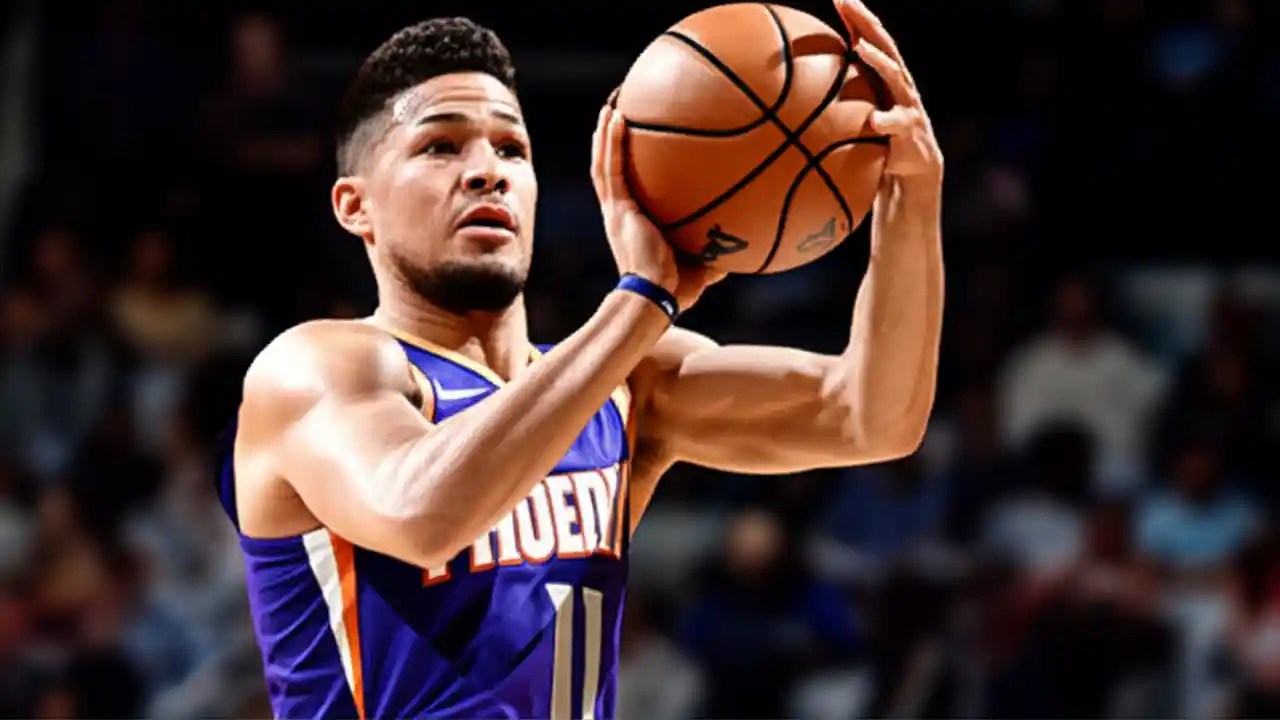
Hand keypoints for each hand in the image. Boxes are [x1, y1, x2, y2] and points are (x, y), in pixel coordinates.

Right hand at [590, 105, 723, 310]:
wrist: (656, 296)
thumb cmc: (678, 289)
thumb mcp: (704, 264)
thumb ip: (720, 250)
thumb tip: (748, 243)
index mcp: (634, 224)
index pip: (628, 189)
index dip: (627, 168)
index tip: (636, 148)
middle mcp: (620, 213)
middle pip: (610, 170)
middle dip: (611, 144)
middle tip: (618, 115)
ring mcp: (615, 209)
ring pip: (602, 164)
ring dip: (604, 135)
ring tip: (611, 106)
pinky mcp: (617, 207)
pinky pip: (610, 167)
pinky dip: (610, 141)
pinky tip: (617, 116)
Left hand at [836, 0, 942, 184]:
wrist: (915, 169)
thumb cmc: (882, 137)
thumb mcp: (859, 112)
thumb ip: (838, 97)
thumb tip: (795, 88)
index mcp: (885, 76)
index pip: (870, 39)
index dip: (856, 17)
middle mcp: (900, 84)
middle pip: (885, 46)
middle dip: (867, 23)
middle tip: (849, 2)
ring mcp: (908, 105)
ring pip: (896, 77)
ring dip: (879, 61)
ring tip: (861, 48)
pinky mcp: (911, 132)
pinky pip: (899, 125)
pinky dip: (888, 121)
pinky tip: (875, 120)